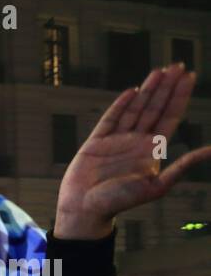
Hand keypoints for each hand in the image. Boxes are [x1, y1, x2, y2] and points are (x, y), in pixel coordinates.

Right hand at [56, 65, 210, 239]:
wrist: (86, 210)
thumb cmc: (120, 202)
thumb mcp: (157, 186)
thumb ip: (182, 166)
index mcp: (151, 151)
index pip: (170, 117)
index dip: (180, 97)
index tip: (189, 77)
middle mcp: (136, 142)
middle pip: (155, 108)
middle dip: (167, 87)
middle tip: (178, 65)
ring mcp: (116, 141)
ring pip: (136, 109)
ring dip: (148, 90)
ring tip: (160, 71)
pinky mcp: (96, 142)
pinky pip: (111, 119)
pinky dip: (121, 104)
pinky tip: (133, 91)